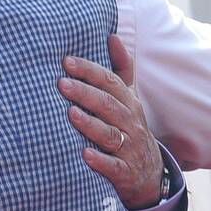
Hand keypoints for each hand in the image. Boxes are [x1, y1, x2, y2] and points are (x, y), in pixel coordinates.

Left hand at [59, 34, 164, 209]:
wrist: (149, 174)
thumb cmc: (129, 129)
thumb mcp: (129, 99)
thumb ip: (121, 70)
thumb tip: (112, 36)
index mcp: (128, 104)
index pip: (111, 83)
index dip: (90, 71)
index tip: (66, 61)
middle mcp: (130, 123)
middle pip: (108, 105)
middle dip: (85, 93)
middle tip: (61, 83)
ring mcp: (129, 148)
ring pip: (110, 134)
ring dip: (90, 124)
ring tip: (70, 113)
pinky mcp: (125, 172)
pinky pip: (114, 166)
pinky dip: (99, 161)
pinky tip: (84, 155)